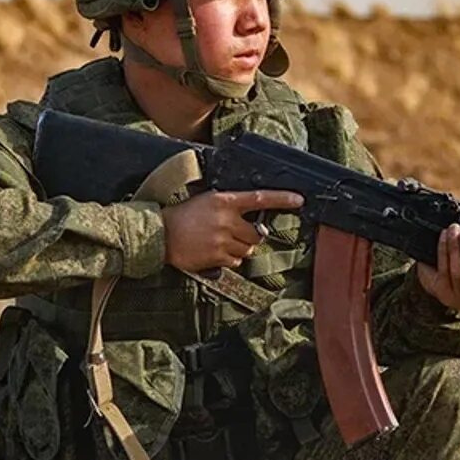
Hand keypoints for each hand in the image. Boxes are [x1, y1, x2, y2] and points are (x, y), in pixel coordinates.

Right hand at [160, 190, 302, 271]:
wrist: (160, 233)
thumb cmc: (183, 216)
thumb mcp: (207, 201)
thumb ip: (231, 207)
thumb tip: (252, 220)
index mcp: (224, 201)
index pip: (259, 198)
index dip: (281, 199)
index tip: (299, 199)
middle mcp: (226, 220)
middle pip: (256, 233)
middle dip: (251, 236)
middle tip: (235, 233)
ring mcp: (222, 240)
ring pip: (247, 249)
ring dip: (240, 248)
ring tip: (220, 241)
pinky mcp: (217, 257)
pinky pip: (236, 261)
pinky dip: (230, 259)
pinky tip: (214, 251)